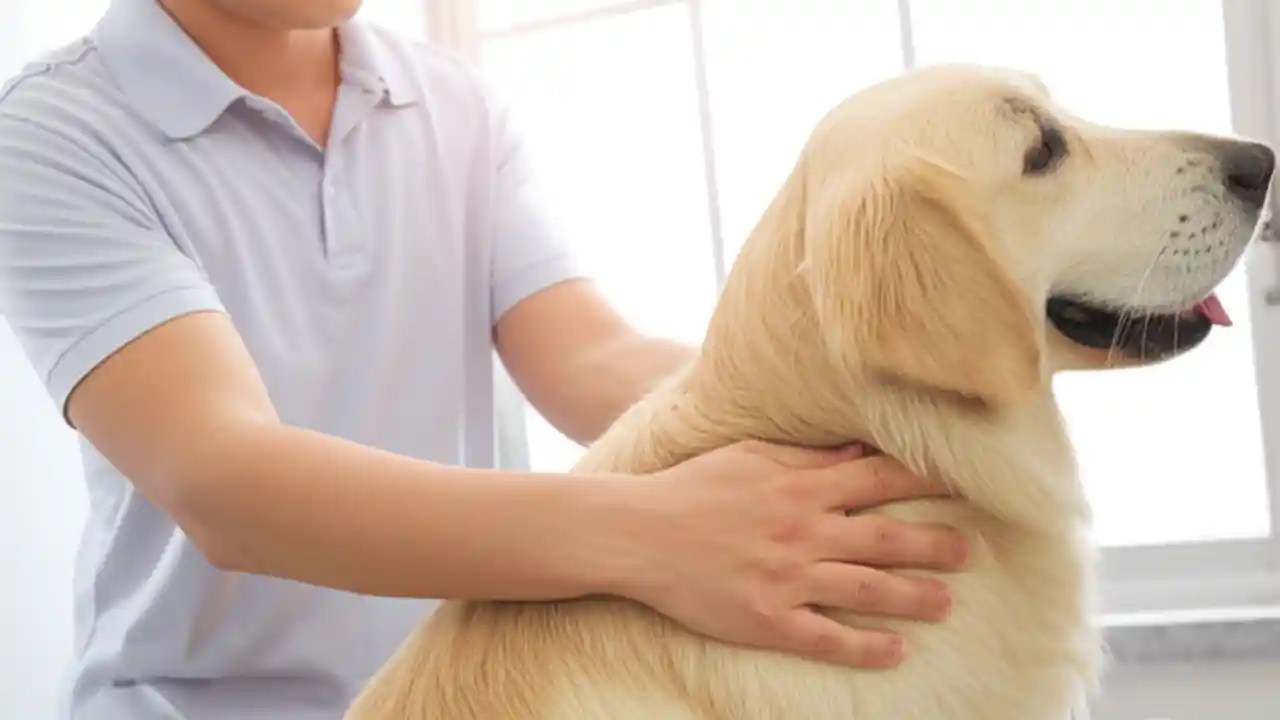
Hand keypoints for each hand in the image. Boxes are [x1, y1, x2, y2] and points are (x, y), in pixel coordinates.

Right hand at [617, 441, 967, 668]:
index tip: (961, 483)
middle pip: (885, 537)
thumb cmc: (692, 488)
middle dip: (934, 544)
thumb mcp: (750, 456)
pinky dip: (865, 646)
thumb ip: (807, 458)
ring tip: (947, 602)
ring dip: (913, 596)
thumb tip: (858, 452)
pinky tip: (896, 651)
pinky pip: (827, 637)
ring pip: (867, 589)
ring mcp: (786, 579)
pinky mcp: (767, 619)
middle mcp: (802, 532)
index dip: (923, 480)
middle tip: (971, 552)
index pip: (877, 479)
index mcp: (799, 488)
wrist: (638, 535)